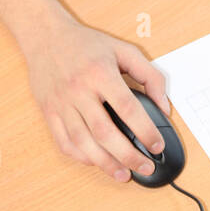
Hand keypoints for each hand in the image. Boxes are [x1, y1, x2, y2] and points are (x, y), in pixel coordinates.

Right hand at [25, 18, 170, 181]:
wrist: (46, 36)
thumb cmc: (86, 44)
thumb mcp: (124, 50)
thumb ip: (149, 76)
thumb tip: (163, 106)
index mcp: (100, 73)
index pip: (127, 108)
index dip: (145, 130)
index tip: (157, 145)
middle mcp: (79, 90)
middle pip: (105, 132)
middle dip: (128, 155)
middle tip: (145, 167)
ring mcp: (61, 103)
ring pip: (83, 142)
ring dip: (105, 164)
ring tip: (124, 174)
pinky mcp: (48, 112)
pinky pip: (63, 142)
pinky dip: (81, 157)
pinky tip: (96, 162)